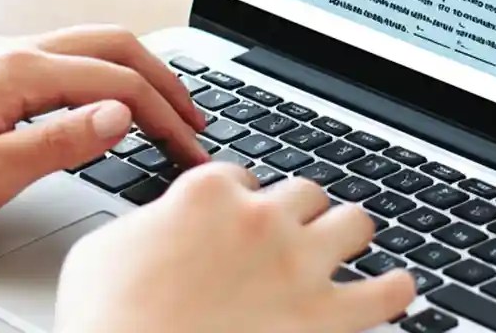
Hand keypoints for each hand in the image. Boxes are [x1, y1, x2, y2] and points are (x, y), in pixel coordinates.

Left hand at [0, 25, 208, 238]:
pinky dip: (101, 75)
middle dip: (163, 77)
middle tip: (195, 116)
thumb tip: (121, 115)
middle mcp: (12, 51)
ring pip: (88, 45)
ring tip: (163, 106)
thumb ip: (61, 141)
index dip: (164, 117)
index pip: (118, 85)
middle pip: (112, 45)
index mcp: (19, 72)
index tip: (190, 148)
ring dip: (133, 72)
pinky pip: (62, 57)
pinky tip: (104, 102)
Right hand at [55, 163, 416, 332]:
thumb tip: (157, 226)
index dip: (237, 201)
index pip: (239, 177)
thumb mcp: (99, 253)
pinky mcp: (327, 317)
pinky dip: (396, 290)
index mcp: (207, 193)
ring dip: (347, 235)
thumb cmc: (105, 323)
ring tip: (343, 250)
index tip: (235, 221)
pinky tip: (395, 290)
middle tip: (288, 238)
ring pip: (354, 223)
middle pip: (304, 192)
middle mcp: (262, 218)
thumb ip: (143, 224)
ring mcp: (300, 265)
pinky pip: (388, 292)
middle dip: (297, 213)